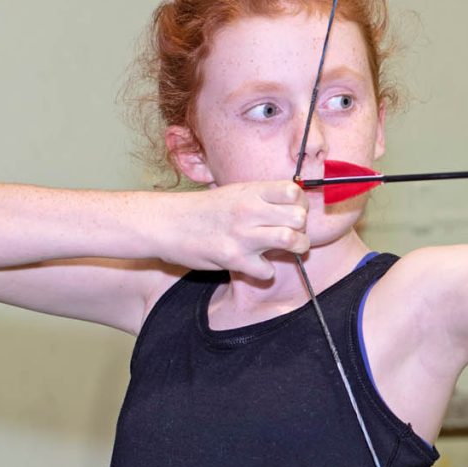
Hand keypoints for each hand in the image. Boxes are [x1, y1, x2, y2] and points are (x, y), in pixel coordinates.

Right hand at [165, 181, 309, 279]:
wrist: (166, 223)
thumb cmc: (202, 210)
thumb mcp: (233, 193)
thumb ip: (261, 198)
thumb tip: (293, 207)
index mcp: (250, 191)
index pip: (294, 192)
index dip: (300, 205)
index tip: (292, 212)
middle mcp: (249, 210)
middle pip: (299, 217)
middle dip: (301, 229)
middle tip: (292, 235)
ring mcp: (242, 235)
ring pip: (291, 240)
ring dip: (294, 249)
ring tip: (285, 251)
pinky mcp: (233, 259)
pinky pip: (267, 271)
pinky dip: (265, 272)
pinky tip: (256, 266)